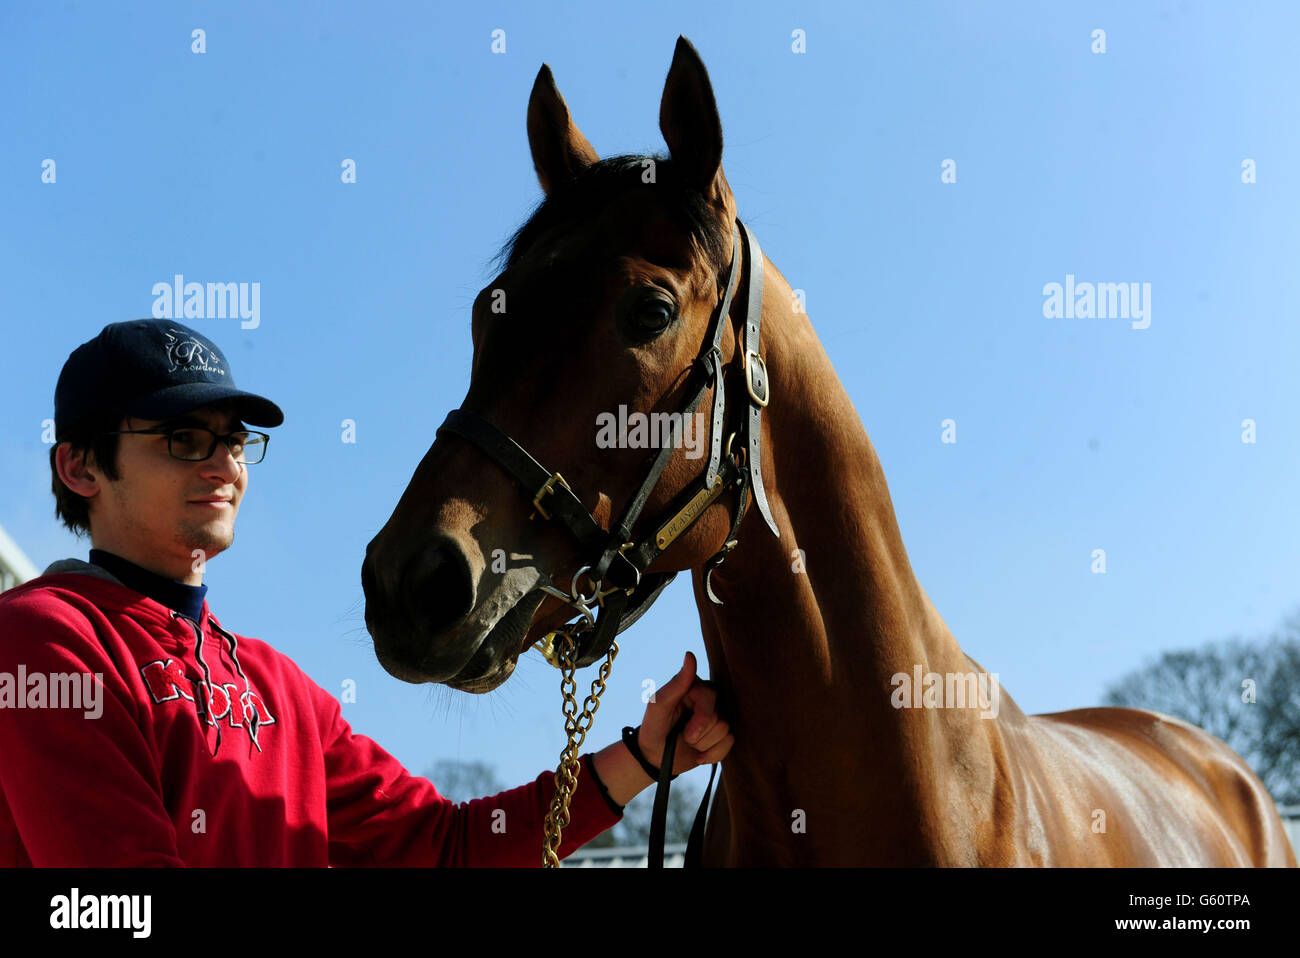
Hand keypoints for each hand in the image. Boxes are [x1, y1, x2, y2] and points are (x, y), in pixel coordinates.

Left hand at [636, 651, 733, 777]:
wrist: (655, 757)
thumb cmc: (654, 727)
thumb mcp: (658, 706)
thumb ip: (676, 683)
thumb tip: (690, 655)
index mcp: (693, 687)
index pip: (710, 697)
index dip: (701, 720)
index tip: (688, 734)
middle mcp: (708, 699)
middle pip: (720, 717)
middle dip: (699, 734)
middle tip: (681, 736)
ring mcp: (717, 716)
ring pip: (725, 731)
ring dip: (703, 744)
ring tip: (688, 742)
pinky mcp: (723, 734)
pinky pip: (729, 744)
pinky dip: (711, 754)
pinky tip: (698, 754)